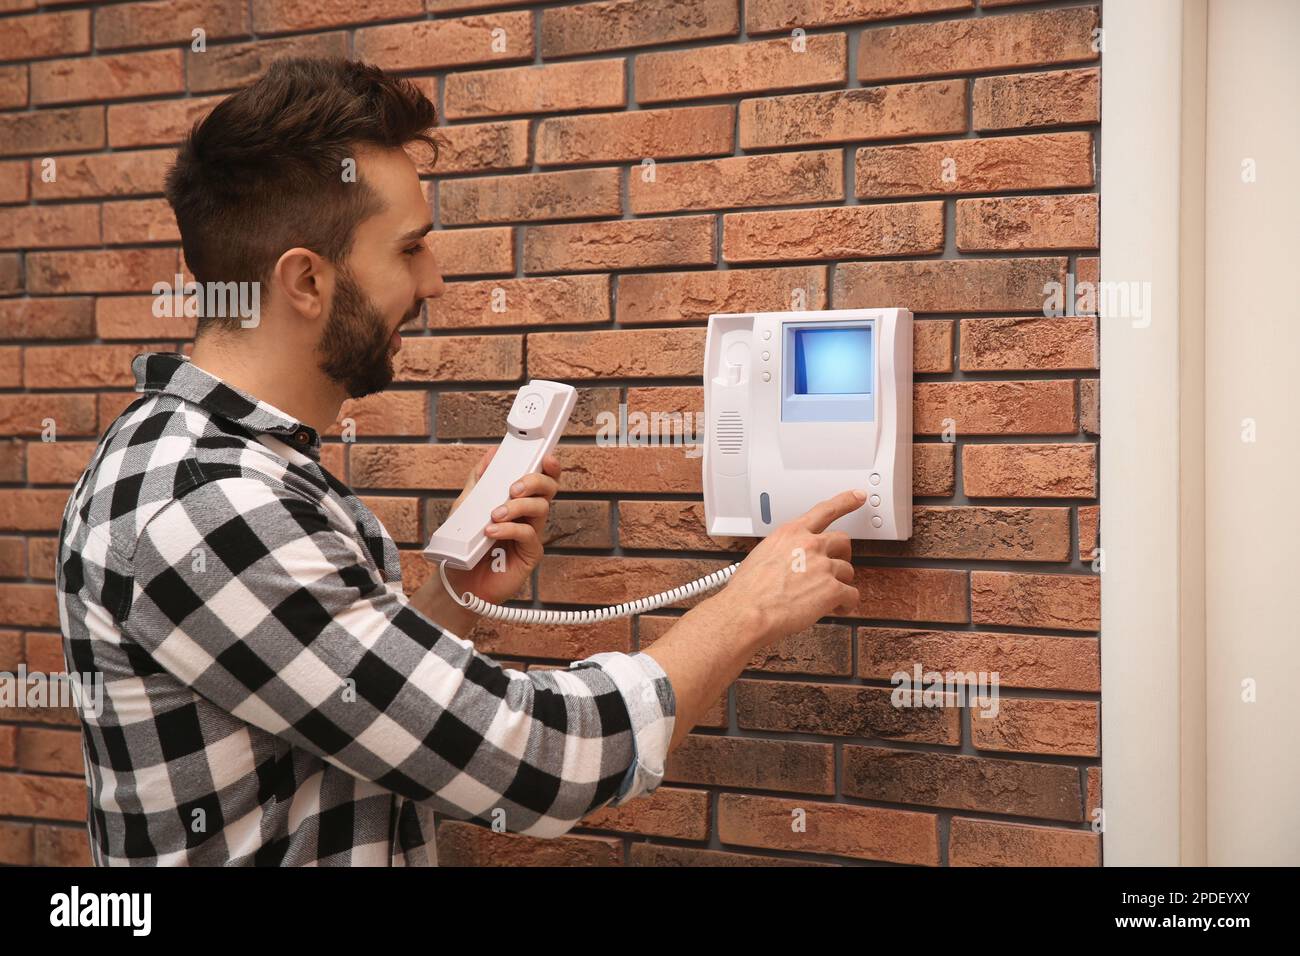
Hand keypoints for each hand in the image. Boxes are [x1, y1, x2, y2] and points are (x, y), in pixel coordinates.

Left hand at [441, 447, 561, 606]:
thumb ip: (480, 480)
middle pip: (548, 490)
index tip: (545, 457)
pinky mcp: (530, 554)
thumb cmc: (465, 543)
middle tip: (513, 488)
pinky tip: (492, 532)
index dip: (549, 467)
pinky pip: (528, 535)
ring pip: (540, 509)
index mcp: (519, 501)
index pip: (540, 479)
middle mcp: (529, 516)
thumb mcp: (467, 505)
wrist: (457, 578)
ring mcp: (531, 534)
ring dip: (518, 506)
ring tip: (495, 514)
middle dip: (534, 482)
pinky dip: (509, 529)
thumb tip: (492, 454)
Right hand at [718, 489, 864, 643]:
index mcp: (791, 533)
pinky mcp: (832, 589)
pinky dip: (846, 604)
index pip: (825, 510)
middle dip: (841, 554)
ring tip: (826, 596)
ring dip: (839, 583)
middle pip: (842, 542)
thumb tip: (788, 560)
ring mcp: (823, 566)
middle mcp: (810, 545)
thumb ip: (783, 551)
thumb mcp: (761, 554)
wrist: (748, 611)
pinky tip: (836, 609)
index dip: (846, 501)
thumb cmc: (748, 590)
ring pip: (847, 570)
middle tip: (834, 566)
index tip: (858, 496)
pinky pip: (852, 595)